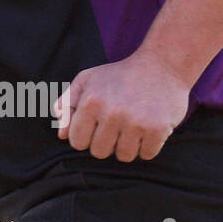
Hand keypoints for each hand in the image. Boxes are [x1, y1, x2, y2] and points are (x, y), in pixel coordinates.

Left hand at [54, 51, 190, 161]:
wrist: (161, 65)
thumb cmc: (119, 75)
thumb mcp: (87, 80)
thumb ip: (67, 105)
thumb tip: (61, 135)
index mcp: (91, 101)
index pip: (77, 142)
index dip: (85, 138)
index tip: (95, 127)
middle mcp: (111, 113)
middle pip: (99, 152)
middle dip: (106, 143)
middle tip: (116, 126)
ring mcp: (135, 122)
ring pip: (123, 156)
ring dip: (127, 146)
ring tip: (132, 127)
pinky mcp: (157, 129)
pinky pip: (146, 155)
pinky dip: (147, 146)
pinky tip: (147, 128)